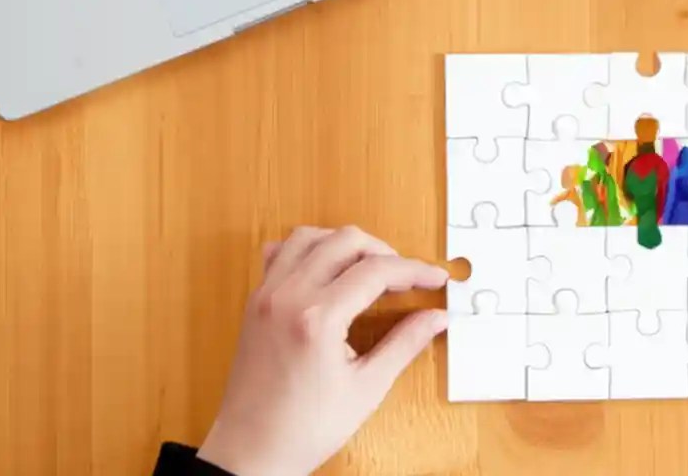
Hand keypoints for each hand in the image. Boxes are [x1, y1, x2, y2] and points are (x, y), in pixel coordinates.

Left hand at [198, 227, 448, 475]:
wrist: (251, 451)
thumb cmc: (303, 428)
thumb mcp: (366, 388)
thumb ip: (404, 344)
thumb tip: (436, 318)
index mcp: (317, 319)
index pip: (377, 271)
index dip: (414, 270)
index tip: (435, 278)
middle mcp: (288, 297)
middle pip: (345, 241)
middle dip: (384, 252)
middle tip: (405, 278)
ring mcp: (266, 296)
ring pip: (310, 237)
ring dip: (345, 244)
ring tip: (368, 268)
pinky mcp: (255, 303)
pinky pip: (280, 254)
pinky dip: (307, 250)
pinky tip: (325, 270)